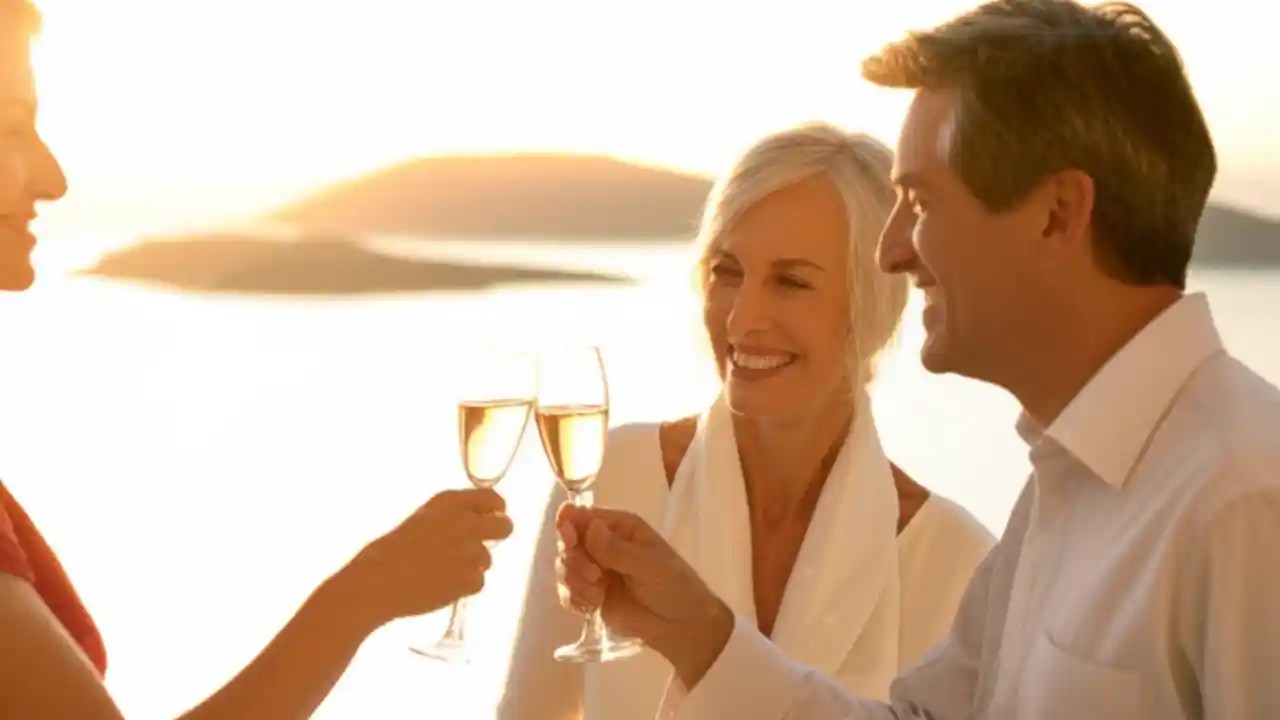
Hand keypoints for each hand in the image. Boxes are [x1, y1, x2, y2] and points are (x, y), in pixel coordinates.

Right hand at [345, 489, 512, 626]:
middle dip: (500, 533)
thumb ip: (453, 516)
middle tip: (489, 542)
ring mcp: (470, 550)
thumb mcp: (423, 518)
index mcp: (450, 502)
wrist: (376, 582)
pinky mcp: (470, 577)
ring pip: (486, 559)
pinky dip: (464, 587)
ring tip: (439, 571)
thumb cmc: (393, 552)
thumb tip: (485, 519)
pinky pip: (478, 582)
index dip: (496, 509)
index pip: (493, 498)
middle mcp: (465, 522)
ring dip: (471, 566)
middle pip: (505, 525)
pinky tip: (440, 585)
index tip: (494, 516)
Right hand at [556, 505, 733, 686]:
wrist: (680, 626)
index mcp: (620, 527)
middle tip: (595, 576)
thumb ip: (616, 549)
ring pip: (564, 567)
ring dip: (575, 582)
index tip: (569, 539)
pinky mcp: (590, 595)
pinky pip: (567, 592)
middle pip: (568, 542)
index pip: (583, 516)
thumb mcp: (649, 565)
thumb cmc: (673, 586)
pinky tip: (593, 606)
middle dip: (574, 560)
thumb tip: (591, 526)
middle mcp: (603, 544)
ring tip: (598, 596)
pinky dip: (574, 599)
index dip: (568, 523)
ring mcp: (595, 570)